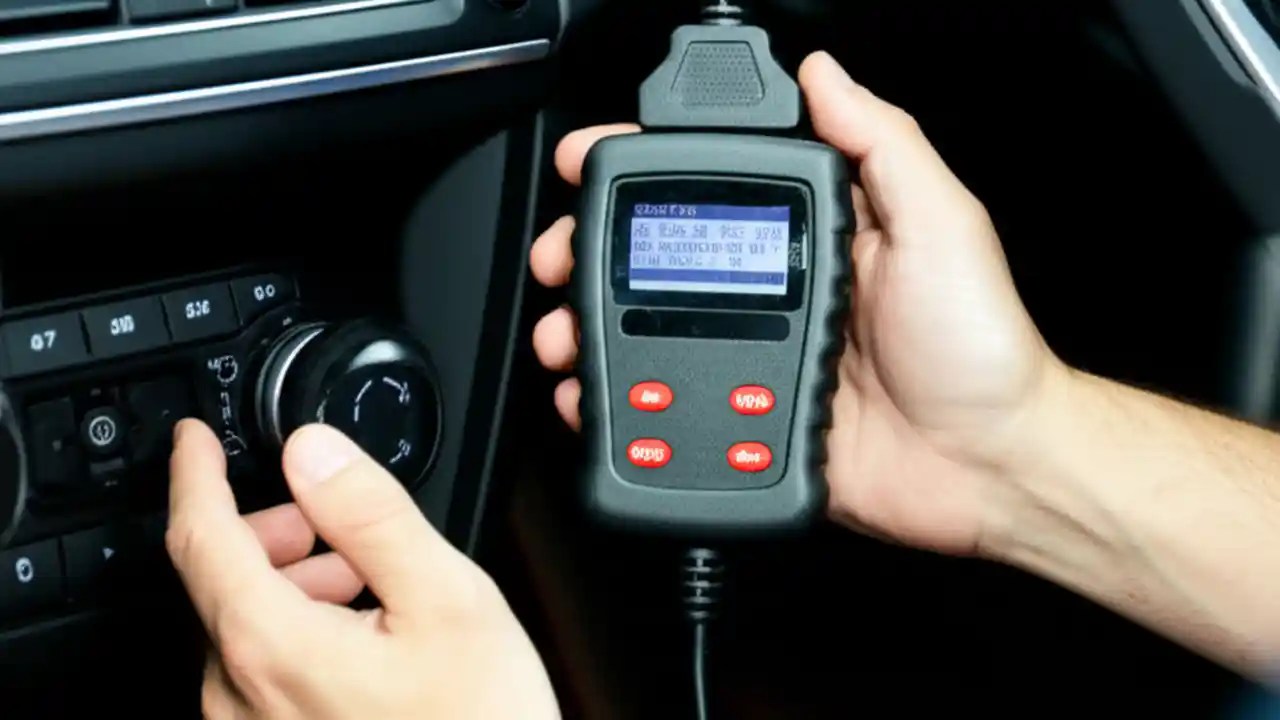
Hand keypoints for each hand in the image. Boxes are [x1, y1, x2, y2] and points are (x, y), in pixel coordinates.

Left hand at [165, 419, 559, 718]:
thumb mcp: (445, 598)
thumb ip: (372, 515)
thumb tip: (315, 452)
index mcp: (271, 645)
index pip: (199, 536)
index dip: (194, 474)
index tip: (194, 440)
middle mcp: (239, 695)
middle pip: (217, 579)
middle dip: (269, 529)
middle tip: (329, 519)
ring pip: (239, 623)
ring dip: (286, 579)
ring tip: (361, 580)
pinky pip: (255, 668)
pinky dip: (291, 626)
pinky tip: (354, 632)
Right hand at [530, 51, 1065, 555]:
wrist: (991, 468)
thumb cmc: (980, 348)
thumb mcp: (942, 222)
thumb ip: (880, 143)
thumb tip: (824, 74)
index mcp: (820, 236)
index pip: (718, 188)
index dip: (648, 170)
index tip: (594, 161)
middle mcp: (781, 293)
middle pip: (664, 262)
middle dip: (594, 254)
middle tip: (563, 258)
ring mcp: (760, 360)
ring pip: (652, 337)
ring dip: (593, 331)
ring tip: (564, 333)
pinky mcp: (751, 424)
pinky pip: (671, 410)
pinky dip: (622, 409)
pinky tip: (594, 401)